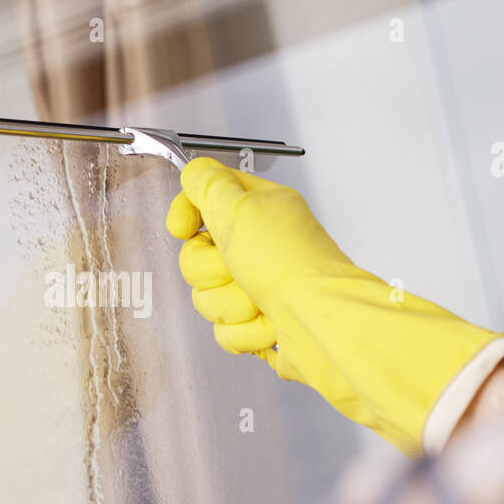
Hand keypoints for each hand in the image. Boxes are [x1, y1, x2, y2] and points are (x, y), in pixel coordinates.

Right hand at [167, 157, 503, 455]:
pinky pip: (224, 330)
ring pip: (207, 297)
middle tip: (237, 267)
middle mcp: (258, 246)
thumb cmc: (290, 264)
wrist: (320, 323)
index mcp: (258, 209)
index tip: (183, 228)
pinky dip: (244, 331)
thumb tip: (194, 172)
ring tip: (259, 300)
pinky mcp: (258, 325)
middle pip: (197, 256)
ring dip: (229, 303)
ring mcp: (258, 287)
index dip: (187, 214)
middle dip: (211, 270)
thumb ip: (208, 184)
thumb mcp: (242, 208)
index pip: (205, 200)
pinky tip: (268, 324)